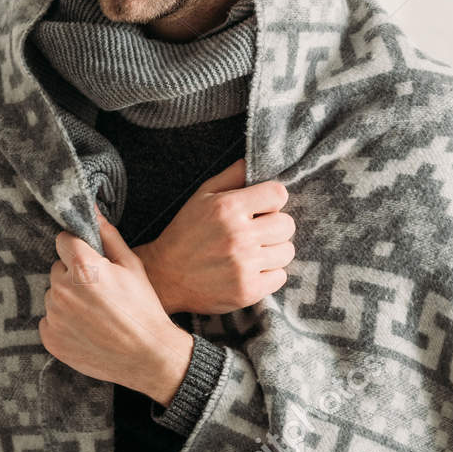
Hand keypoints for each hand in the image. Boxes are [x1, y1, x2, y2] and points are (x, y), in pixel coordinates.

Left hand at [39, 212, 195, 405]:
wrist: (147, 356)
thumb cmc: (143, 308)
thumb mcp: (132, 266)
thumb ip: (108, 236)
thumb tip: (92, 210)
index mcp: (83, 268)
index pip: (63, 241)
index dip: (77, 248)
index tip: (90, 260)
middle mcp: (63, 290)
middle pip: (58, 270)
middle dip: (73, 276)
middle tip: (99, 293)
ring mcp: (54, 316)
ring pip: (54, 295)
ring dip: (68, 300)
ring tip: (95, 314)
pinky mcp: (50, 337)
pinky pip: (50, 320)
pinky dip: (63, 323)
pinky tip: (86, 329)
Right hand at [131, 158, 294, 314]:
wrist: (164, 276)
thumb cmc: (185, 232)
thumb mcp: (201, 196)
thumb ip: (231, 176)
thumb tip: (254, 161)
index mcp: (227, 208)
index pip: (278, 194)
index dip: (271, 201)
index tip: (260, 210)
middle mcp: (238, 236)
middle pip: (287, 225)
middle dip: (274, 227)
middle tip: (256, 234)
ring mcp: (244, 266)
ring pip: (287, 252)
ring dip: (273, 251)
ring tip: (252, 253)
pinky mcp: (247, 291)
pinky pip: (280, 277)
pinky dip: (268, 275)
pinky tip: (249, 271)